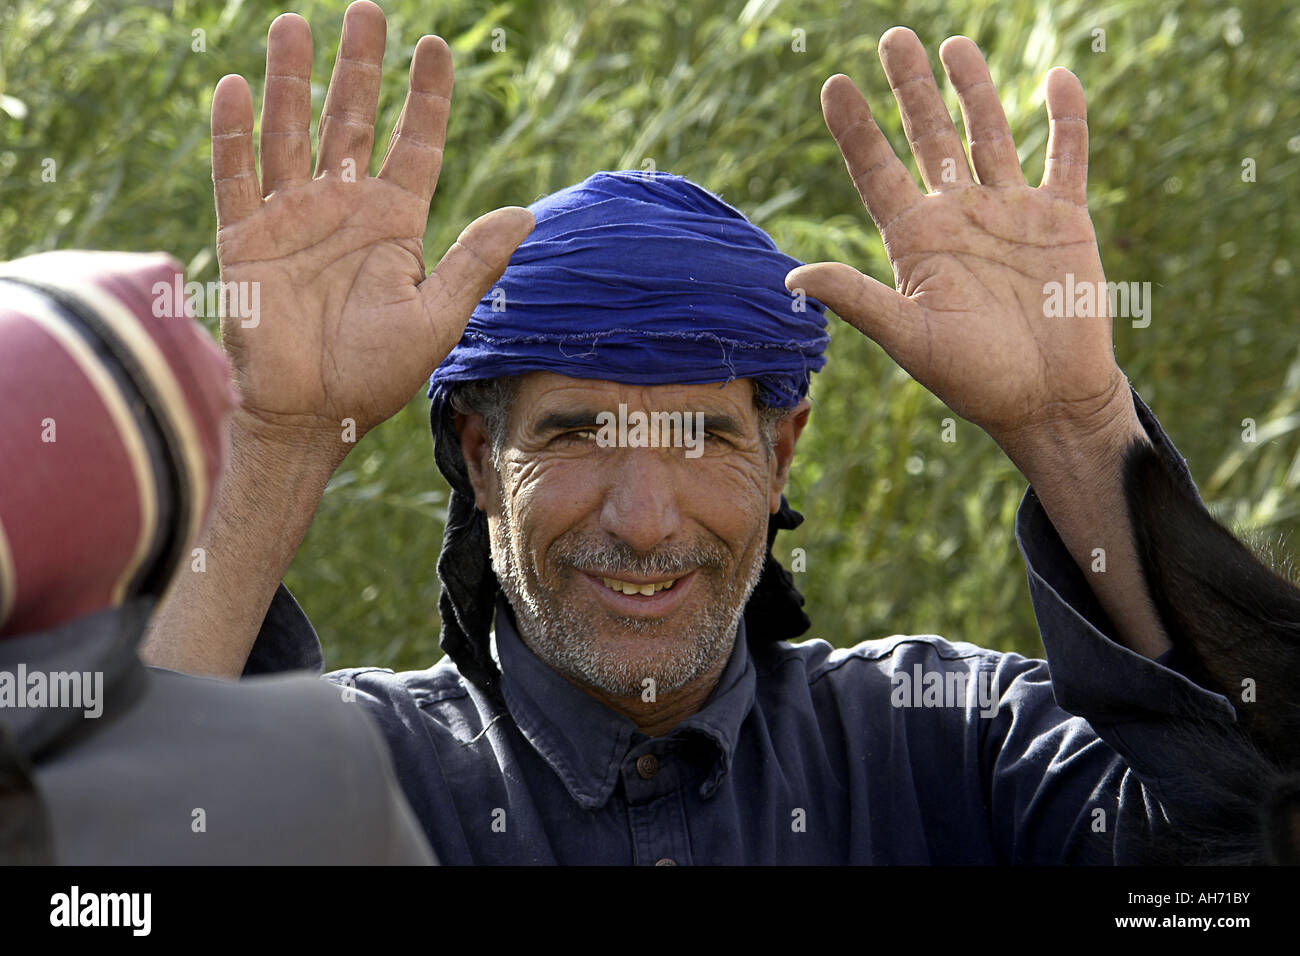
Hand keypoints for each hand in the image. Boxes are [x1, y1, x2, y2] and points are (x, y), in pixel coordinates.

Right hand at [211, 0, 532, 456]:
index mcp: (395, 223)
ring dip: (292, 81)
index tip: (435, 47)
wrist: (313, 415)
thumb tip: (527, 214)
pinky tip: (237, 87)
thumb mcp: (438, 317)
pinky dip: (234, 134)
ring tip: (295, 26)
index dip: (425, 96)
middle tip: (367, 11)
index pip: (416, 144)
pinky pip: (236, 175)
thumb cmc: (378, 373)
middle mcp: (346, 207)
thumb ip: (473, 262)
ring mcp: (294, 217)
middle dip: (361, 67)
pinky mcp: (246, 237)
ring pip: (292, 132)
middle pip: (353, 121)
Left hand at [788, 28, 1130, 453]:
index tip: (834, 84)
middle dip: (911, 89)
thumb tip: (791, 279)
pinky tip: (1056, 80)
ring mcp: (1010, 212)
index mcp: (916, 241)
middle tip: (893, 37)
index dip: (856, 129)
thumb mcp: (910, 338)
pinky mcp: (1063, 219)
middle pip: (929, 137)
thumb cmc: (974, 379)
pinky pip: (1065, 156)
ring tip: (955, 45)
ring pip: (990, 134)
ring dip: (974, 90)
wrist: (1048, 401)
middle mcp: (958, 217)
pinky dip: (1064, 119)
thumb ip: (858, 300)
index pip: (877, 171)